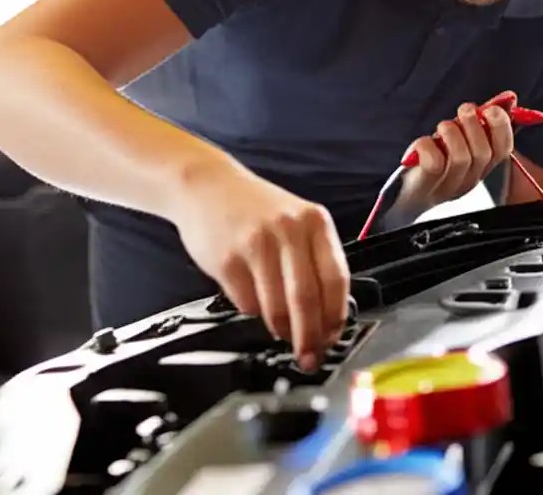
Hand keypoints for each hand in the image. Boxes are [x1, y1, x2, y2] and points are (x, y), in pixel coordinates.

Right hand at [167, 160, 350, 370]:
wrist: (206, 186)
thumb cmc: (256, 210)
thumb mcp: (297, 221)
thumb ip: (314, 259)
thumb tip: (327, 314)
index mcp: (315, 222)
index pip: (336, 279)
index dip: (336, 316)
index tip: (333, 338)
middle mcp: (288, 230)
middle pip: (307, 299)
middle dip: (310, 336)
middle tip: (309, 355)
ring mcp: (256, 244)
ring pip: (276, 306)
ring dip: (282, 329)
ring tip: (283, 333)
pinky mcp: (226, 260)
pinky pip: (246, 302)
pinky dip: (253, 312)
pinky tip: (254, 303)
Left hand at [389, 91, 516, 222]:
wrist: (406, 195)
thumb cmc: (434, 160)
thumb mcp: (459, 140)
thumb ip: (479, 123)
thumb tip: (505, 99)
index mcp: (482, 167)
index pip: (503, 150)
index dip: (502, 127)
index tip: (493, 109)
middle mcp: (469, 179)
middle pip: (483, 153)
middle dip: (474, 125)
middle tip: (465, 109)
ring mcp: (449, 186)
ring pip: (461, 158)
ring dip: (452, 133)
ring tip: (442, 126)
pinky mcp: (427, 185)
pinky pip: (433, 162)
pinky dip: (427, 144)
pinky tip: (424, 142)